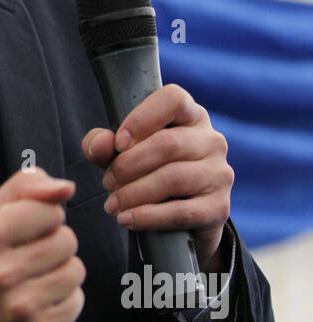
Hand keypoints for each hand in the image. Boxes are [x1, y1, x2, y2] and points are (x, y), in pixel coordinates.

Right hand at [0, 168, 85, 321]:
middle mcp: (0, 275)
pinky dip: (61, 300)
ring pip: (75, 270)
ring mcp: (21, 309)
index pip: (50, 210)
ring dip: (59, 272)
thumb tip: (65, 188)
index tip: (22, 230)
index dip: (40, 217)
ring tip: (32, 280)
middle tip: (25, 257)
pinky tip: (36, 303)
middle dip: (51, 244)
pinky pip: (76, 302)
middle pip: (67, 240)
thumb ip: (22, 188)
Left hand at [82, 84, 233, 273]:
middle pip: (168, 143)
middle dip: (128, 166)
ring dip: (134, 193)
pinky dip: (148, 217)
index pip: (173, 99)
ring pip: (173, 178)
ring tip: (114, 203)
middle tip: (108, 182)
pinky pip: (182, 212)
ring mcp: (219, 173)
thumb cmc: (146, 174)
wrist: (178, 221)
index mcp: (189, 116)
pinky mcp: (219, 207)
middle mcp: (211, 140)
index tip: (119, 143)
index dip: (142, 119)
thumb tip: (101, 144)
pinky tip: (127, 219)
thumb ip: (103, 144)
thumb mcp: (119, 155)